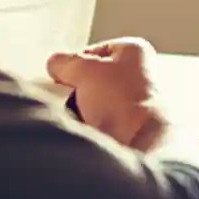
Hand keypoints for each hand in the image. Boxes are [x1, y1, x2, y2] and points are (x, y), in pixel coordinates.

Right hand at [46, 37, 168, 149]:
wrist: (140, 147)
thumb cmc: (121, 101)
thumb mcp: (83, 70)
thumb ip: (64, 62)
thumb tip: (55, 65)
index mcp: (136, 50)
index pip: (92, 52)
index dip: (75, 64)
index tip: (66, 76)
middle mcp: (142, 73)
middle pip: (94, 78)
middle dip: (78, 90)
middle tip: (74, 98)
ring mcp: (139, 104)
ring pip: (95, 103)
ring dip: (84, 111)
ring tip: (83, 118)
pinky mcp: (134, 130)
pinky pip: (102, 124)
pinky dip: (92, 128)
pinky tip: (91, 131)